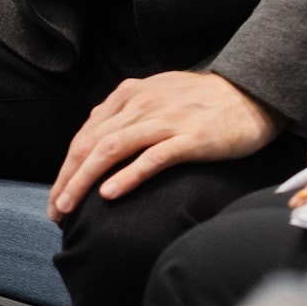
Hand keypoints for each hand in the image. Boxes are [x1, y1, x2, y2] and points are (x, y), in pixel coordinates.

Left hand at [48, 70, 279, 217]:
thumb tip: (98, 142)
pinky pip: (151, 158)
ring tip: (70, 207)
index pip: (86, 133)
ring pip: (112, 148)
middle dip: (68, 179)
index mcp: (130, 94)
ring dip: (85, 179)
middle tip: (55, 211)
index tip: (57, 196)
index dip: (67, 167)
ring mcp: (166, 120)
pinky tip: (110, 194)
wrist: (250, 95)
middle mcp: (142, 103)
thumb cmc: (202, 103)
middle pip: (92, 143)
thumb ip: (128, 115)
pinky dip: (127, 175)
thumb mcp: (157, 98)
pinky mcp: (190, 138)